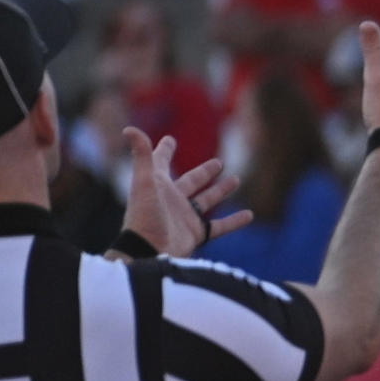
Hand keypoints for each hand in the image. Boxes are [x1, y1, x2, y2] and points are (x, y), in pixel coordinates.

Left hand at [120, 129, 250, 255]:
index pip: (160, 162)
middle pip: (191, 181)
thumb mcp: (144, 182)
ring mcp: (185, 216)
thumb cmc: (145, 216)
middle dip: (204, 172)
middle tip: (218, 163)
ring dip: (220, 191)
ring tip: (236, 180)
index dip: (164, 150)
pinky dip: (234, 221)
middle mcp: (172, 199)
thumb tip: (130, 129)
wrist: (149, 252)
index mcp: (158, 184)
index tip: (169, 140)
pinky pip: (219, 226)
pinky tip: (249, 215)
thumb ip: (142, 155)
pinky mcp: (196, 233)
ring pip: (206, 200)